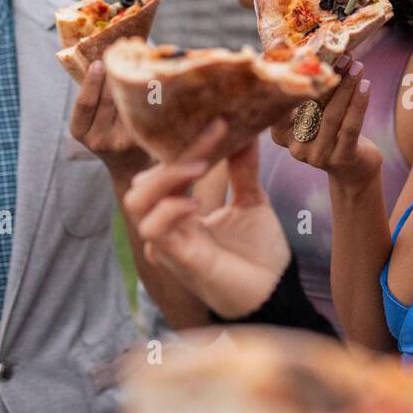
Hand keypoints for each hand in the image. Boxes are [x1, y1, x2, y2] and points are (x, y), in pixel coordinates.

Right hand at [69, 60, 151, 185]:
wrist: (130, 166)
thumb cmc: (108, 132)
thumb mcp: (92, 121)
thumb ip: (94, 96)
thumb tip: (104, 56)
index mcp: (80, 131)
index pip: (84, 103)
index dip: (91, 81)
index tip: (98, 62)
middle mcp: (100, 140)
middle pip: (108, 99)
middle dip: (115, 74)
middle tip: (122, 53)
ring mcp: (122, 142)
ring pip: (128, 102)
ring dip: (134, 80)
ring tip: (138, 60)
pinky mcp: (142, 140)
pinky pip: (143, 110)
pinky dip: (147, 92)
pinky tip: (151, 79)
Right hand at [124, 120, 289, 318]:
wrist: (275, 292)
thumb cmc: (261, 252)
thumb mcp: (252, 201)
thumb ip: (242, 170)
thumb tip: (246, 130)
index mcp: (181, 208)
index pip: (169, 170)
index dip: (188, 144)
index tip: (219, 121)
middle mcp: (168, 224)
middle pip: (144, 181)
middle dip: (173, 157)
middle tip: (209, 139)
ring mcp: (167, 243)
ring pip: (137, 202)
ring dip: (165, 179)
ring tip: (199, 167)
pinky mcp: (175, 260)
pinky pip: (154, 230)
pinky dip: (170, 210)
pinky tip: (195, 205)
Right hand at [271, 54, 381, 190]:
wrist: (353, 170)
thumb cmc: (331, 133)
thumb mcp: (315, 114)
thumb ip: (310, 92)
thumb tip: (315, 50)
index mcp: (281, 134)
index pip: (284, 103)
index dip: (296, 78)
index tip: (307, 54)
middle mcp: (295, 147)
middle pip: (312, 105)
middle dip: (328, 77)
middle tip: (341, 55)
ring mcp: (318, 156)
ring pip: (332, 114)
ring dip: (346, 86)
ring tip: (357, 65)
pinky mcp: (341, 159)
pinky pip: (351, 126)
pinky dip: (359, 103)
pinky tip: (366, 85)